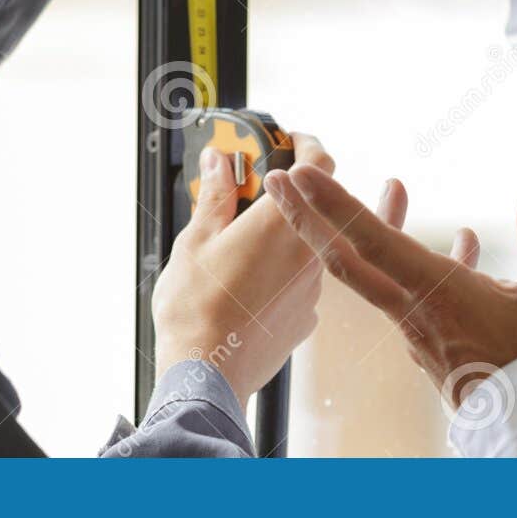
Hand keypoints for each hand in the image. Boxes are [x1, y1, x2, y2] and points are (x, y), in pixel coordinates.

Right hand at [152, 134, 332, 405]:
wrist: (206, 376)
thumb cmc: (195, 309)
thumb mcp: (195, 241)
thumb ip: (215, 196)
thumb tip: (217, 161)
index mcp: (284, 222)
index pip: (320, 164)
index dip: (308, 145)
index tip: (291, 141)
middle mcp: (310, 251)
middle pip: (321, 203)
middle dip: (298, 190)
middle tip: (267, 186)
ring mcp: (313, 287)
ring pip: (313, 243)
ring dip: (292, 231)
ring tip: (251, 236)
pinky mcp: (307, 316)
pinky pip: (305, 279)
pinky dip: (288, 269)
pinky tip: (256, 278)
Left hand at [263, 167, 516, 409]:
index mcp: (433, 294)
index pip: (370, 242)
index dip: (334, 205)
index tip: (300, 175)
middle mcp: (413, 310)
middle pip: (344, 258)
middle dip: (306, 216)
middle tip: (276, 181)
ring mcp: (418, 328)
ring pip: (378, 271)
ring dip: (366, 229)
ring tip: (386, 187)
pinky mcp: (432, 340)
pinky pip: (416, 290)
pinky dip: (427, 261)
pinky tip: (463, 245)